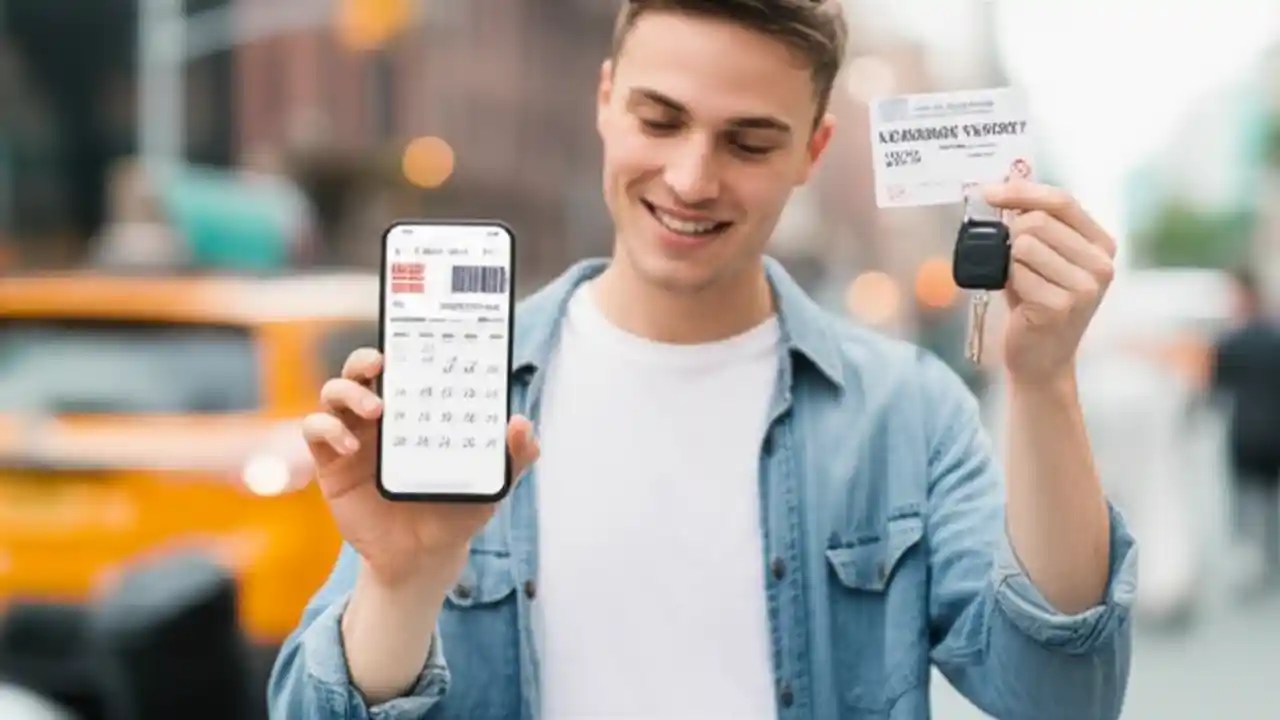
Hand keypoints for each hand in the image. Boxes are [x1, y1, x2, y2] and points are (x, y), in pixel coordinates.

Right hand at [301, 348, 539, 587]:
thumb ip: (515, 456)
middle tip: (383, 364)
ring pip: (334, 391)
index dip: (404, 345)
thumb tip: (521, 423)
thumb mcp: (493, 483)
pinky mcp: (332, 464)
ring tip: (376, 411)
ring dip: (349, 391)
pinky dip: (328, 430)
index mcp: (418, 410)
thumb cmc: (458, 511)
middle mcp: (382, 416)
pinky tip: (352, 447)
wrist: (425, 557)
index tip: (414, 337)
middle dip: (366, 358)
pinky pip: (316, 431)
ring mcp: (354, 437)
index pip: (405, 366)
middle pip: (361, 368)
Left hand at [985, 181, 1115, 385]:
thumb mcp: (1043, 258)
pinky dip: (1009, 284)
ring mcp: (1085, 286)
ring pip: (1024, 246)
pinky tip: (1022, 302)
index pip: (1062, 200)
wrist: (1042, 359)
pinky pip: (1017, 274)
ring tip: (1023, 285)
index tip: (989, 191)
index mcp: (1102, 244)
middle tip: (1012, 261)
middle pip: (1036, 221)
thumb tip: (1005, 183)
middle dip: (1011, 237)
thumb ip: (1035, 224)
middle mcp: (1101, 264)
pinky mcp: (1062, 306)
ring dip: (1010, 263)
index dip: (1022, 191)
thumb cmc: (1037, 303)